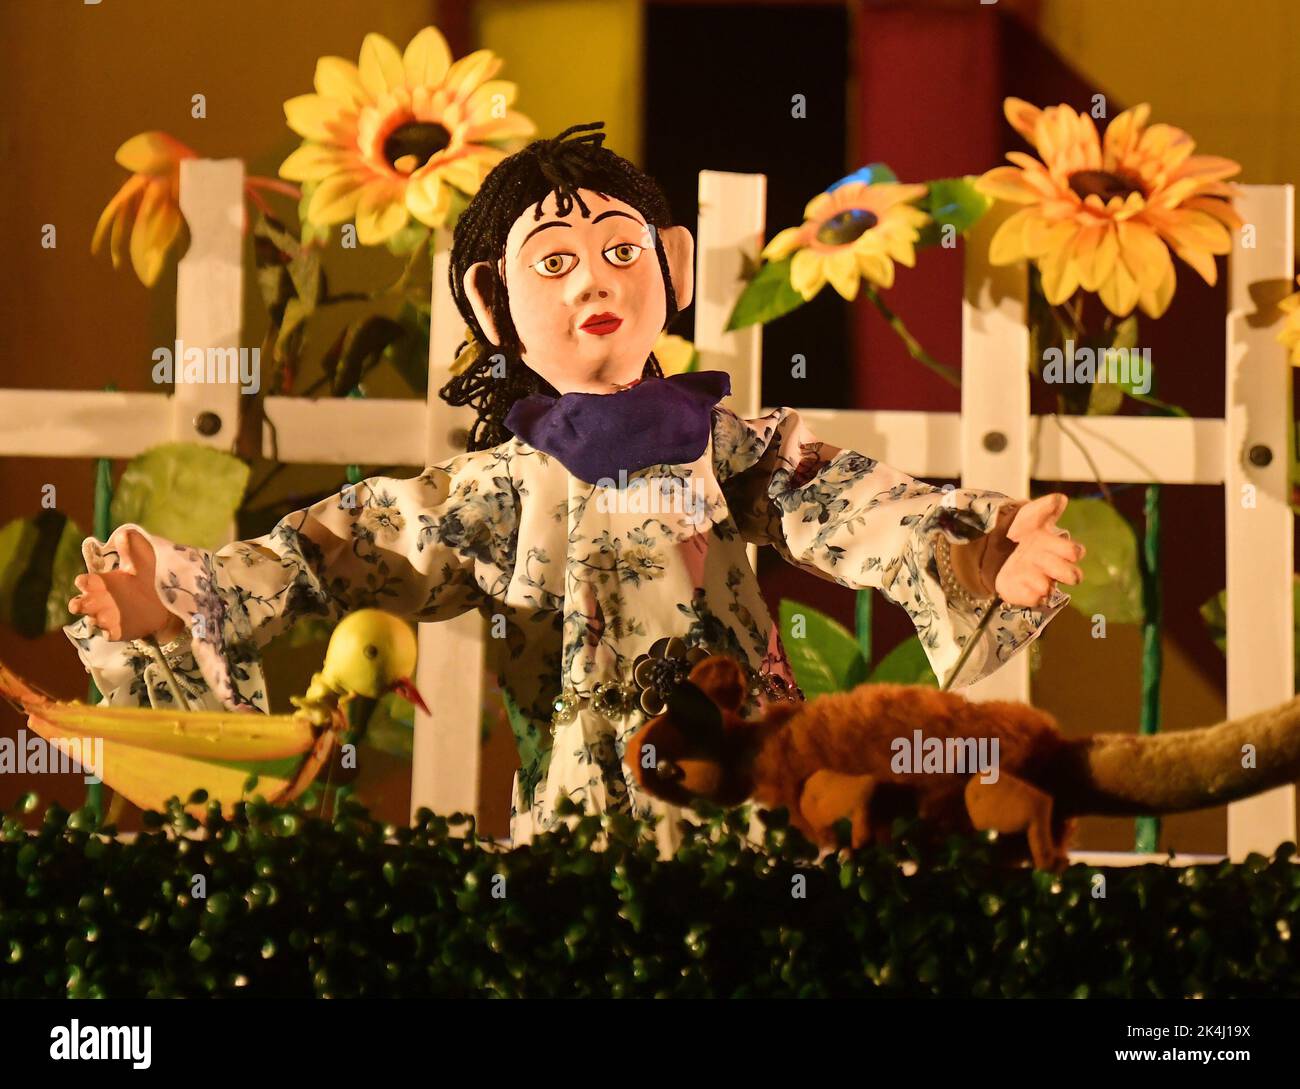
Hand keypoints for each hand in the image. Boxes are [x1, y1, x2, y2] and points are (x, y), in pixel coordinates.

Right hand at [68, 528, 183, 642]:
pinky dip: (108, 632)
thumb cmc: (147, 579)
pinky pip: (108, 634)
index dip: (83, 582)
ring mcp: (106, 617)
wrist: (165, 601)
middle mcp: (99, 601)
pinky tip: (112, 630)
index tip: (85, 581)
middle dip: (78, 604)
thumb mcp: (139, 563)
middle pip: (79, 604)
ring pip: (92, 620)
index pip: (84, 582)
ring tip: (100, 617)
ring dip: (94, 619)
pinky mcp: (117, 631)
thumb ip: (129, 550)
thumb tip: (123, 533)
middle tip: (79, 604)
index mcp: (101, 583)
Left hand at [993, 494, 1083, 607]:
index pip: (1076, 553)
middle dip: (1061, 570)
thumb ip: (1044, 507)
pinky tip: (1015, 580)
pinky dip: (1027, 593)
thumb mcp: (1028, 514)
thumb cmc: (1017, 529)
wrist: (989, 546)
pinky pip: (1034, 600)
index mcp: (1058, 547)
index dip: (1070, 550)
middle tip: (1039, 558)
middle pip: (1073, 576)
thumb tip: (1061, 498)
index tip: (1050, 542)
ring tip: (1023, 569)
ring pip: (1051, 589)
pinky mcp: (1026, 595)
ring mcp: (1041, 581)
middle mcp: (1053, 567)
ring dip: (1040, 580)